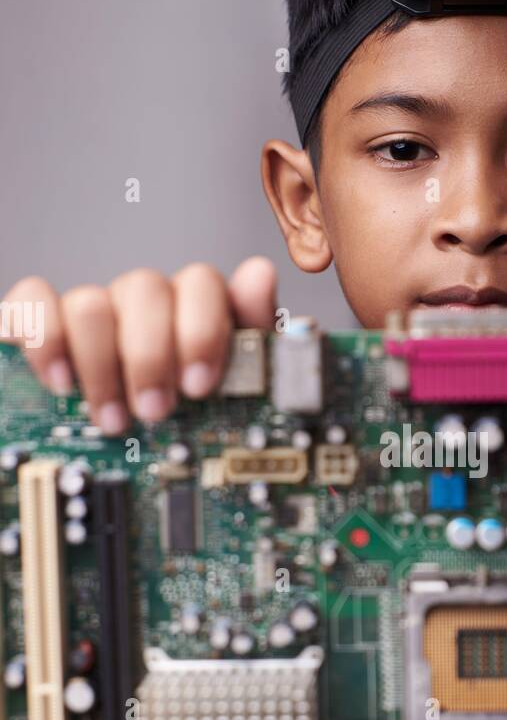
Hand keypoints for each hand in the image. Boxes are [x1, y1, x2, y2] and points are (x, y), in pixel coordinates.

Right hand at [2, 256, 276, 432]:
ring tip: (114, 420)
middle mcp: (143, 302)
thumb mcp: (235, 390)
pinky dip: (44, 339)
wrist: (131, 444)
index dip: (201, 330)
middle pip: (143, 288)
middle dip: (150, 355)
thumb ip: (254, 339)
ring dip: (100, 366)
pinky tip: (61, 382)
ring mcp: (94, 310)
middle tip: (156, 410)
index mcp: (195, 308)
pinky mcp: (42, 321)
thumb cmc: (188, 414)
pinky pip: (33, 300)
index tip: (200, 386)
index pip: (200, 282)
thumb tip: (260, 275)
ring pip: (90, 302)